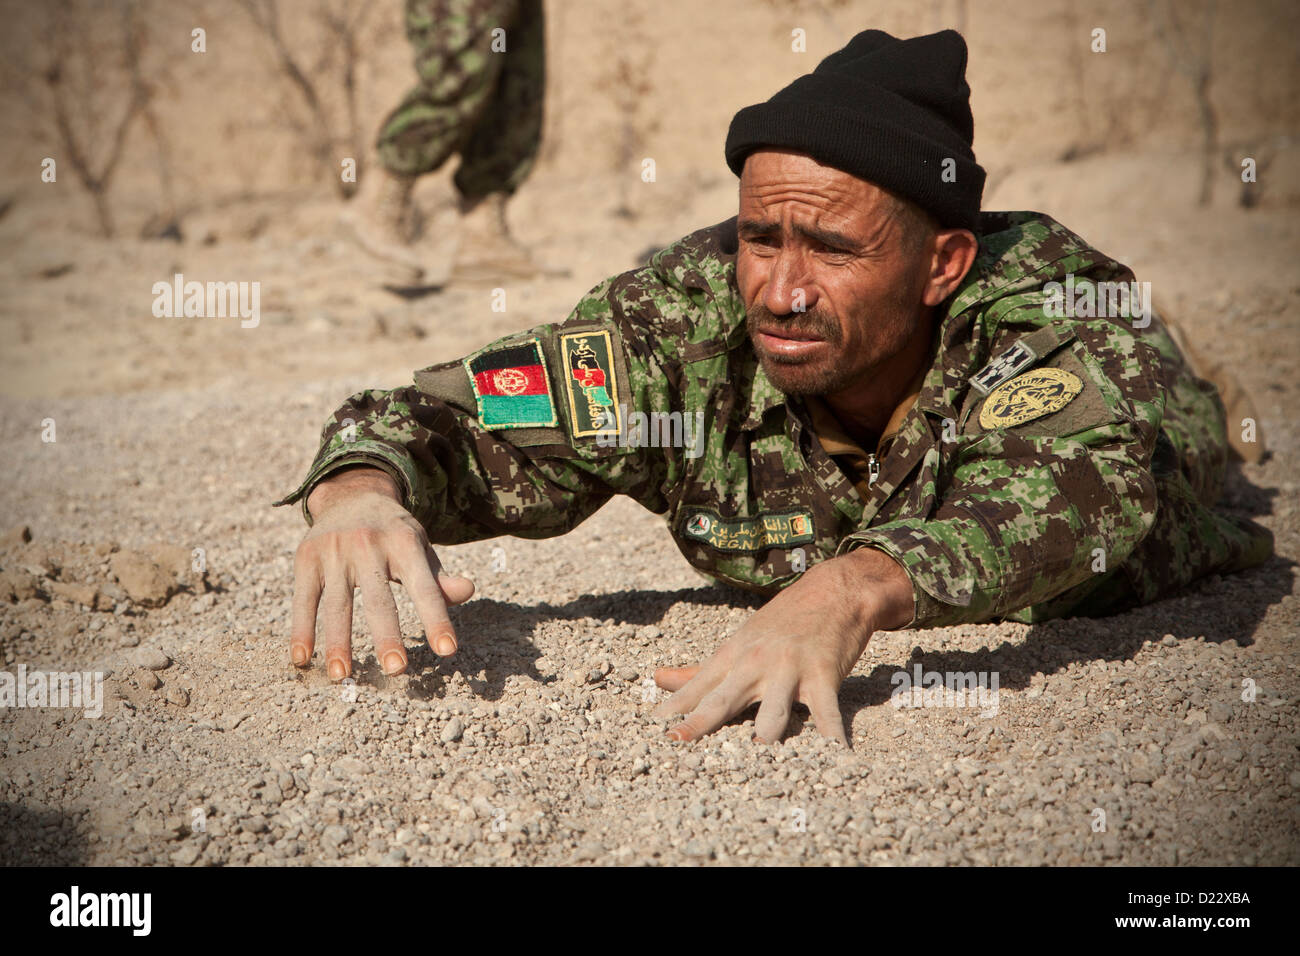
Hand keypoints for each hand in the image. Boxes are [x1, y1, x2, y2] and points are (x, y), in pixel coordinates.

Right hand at [290, 466, 474, 679]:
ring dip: (338, 641)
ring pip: (337, 603)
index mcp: (404, 543)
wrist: (352, 493)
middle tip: (396, 671)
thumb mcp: (420, 547)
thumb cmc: (395, 532)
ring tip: (342, 676)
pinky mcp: (307, 558)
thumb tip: (468, 592)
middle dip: (387, 636)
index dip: (436, 618)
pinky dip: (301, 630)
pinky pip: (304, 599)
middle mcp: (369, 545)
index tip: (447, 650)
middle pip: (379, 599)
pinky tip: (301, 659)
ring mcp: (335, 551)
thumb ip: (439, 577)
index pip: (424, 587)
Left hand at [652, 548, 912, 744]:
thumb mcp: (738, 643)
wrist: (833, 592)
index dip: (675, 709)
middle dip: (700, 722)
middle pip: (724, 699)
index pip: (698, 686)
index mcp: (733, 655)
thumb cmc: (782, 623)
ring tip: (753, 767)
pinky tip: (833, 758)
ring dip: (765, 737)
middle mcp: (756, 663)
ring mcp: (790, 669)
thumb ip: (700, 671)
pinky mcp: (824, 677)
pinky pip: (826, 714)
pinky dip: (830, 738)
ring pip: (773, 713)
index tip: (651, 730)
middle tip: (676, 742)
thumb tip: (657, 680)